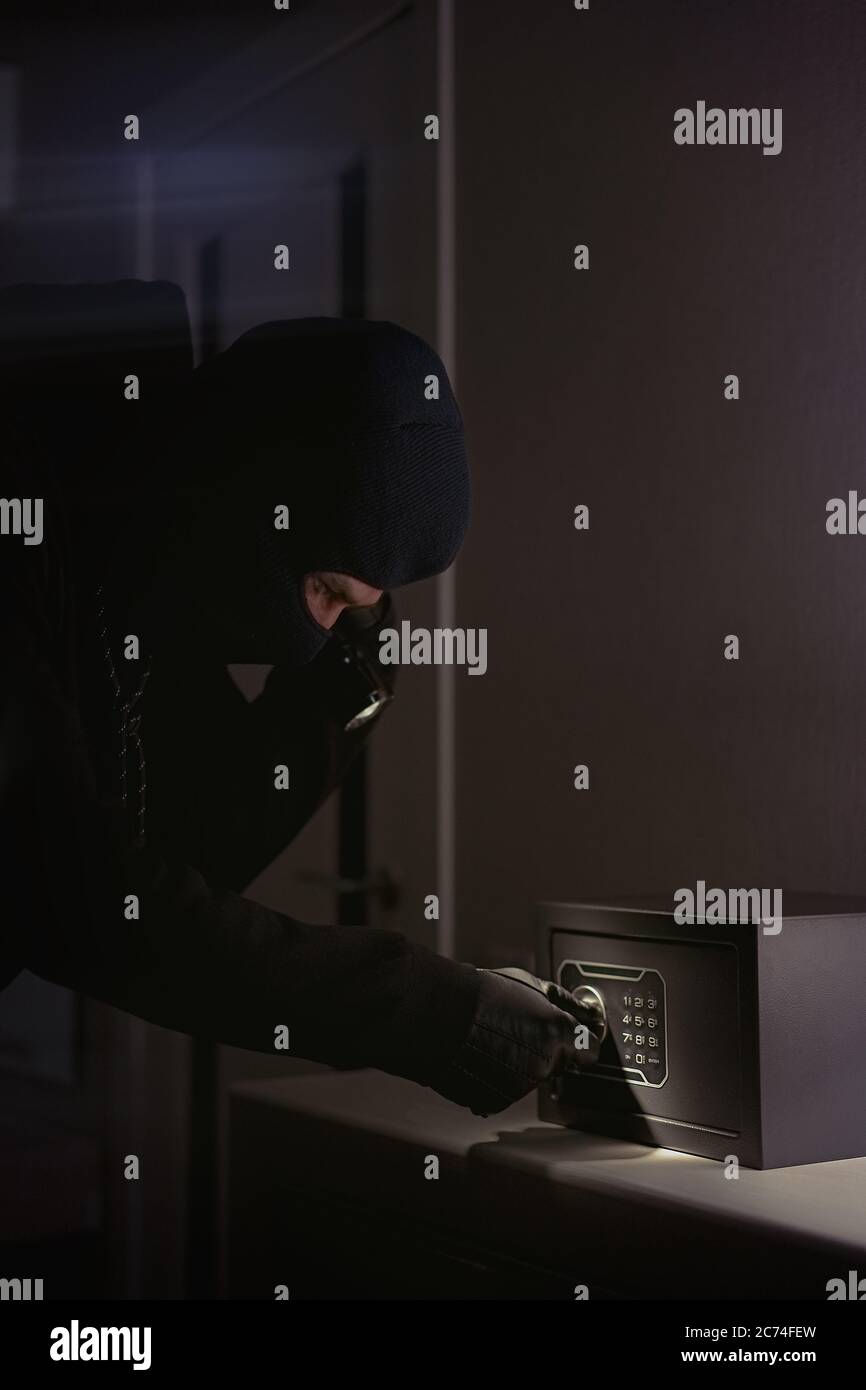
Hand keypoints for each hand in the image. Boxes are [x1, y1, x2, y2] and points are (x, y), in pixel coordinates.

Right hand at [426, 965, 604, 1116]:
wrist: (438, 1014)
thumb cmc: (479, 995)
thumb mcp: (529, 985)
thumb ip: (564, 1003)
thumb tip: (586, 1012)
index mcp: (557, 1034)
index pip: (590, 1051)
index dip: (580, 1042)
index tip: (574, 1037)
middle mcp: (543, 1064)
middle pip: (558, 1065)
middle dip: (545, 1051)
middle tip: (518, 1031)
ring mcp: (519, 1086)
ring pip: (530, 1078)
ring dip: (518, 1065)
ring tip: (493, 1040)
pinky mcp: (495, 1101)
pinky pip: (505, 1091)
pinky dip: (496, 1078)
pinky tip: (482, 1056)